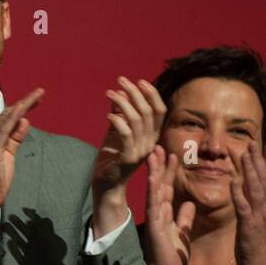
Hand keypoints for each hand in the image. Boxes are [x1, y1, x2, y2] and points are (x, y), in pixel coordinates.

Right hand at [0, 88, 42, 221]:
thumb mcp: (9, 154)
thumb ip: (15, 138)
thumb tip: (25, 121)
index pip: (6, 117)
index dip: (22, 106)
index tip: (36, 98)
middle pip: (7, 114)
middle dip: (25, 102)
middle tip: (40, 92)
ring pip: (6, 118)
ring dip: (23, 105)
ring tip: (37, 96)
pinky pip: (4, 130)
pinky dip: (13, 118)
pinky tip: (23, 110)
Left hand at [92, 77, 165, 236]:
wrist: (106, 184)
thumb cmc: (111, 158)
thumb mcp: (115, 132)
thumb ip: (119, 114)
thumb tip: (118, 93)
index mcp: (151, 136)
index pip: (160, 110)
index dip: (151, 94)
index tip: (138, 81)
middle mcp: (150, 143)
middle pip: (149, 111)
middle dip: (135, 92)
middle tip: (120, 81)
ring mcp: (141, 151)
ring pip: (137, 120)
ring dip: (123, 103)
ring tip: (110, 93)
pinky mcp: (129, 158)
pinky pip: (126, 134)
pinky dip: (118, 121)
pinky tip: (108, 115)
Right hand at [144, 146, 194, 264]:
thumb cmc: (173, 254)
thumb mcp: (183, 231)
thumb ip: (184, 217)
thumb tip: (189, 203)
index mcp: (165, 211)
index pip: (167, 185)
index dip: (169, 170)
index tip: (171, 152)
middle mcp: (158, 210)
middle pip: (158, 183)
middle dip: (158, 164)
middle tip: (157, 144)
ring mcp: (154, 216)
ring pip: (154, 189)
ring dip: (153, 171)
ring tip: (152, 154)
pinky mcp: (154, 225)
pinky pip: (153, 205)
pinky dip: (153, 191)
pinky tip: (153, 178)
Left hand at [231, 143, 265, 264]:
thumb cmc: (261, 243)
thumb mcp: (263, 219)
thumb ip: (260, 202)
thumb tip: (256, 187)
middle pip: (265, 179)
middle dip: (260, 160)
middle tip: (255, 142)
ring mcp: (259, 216)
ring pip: (255, 189)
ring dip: (250, 171)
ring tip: (245, 154)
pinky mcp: (248, 226)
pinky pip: (242, 208)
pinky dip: (238, 194)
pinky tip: (233, 182)